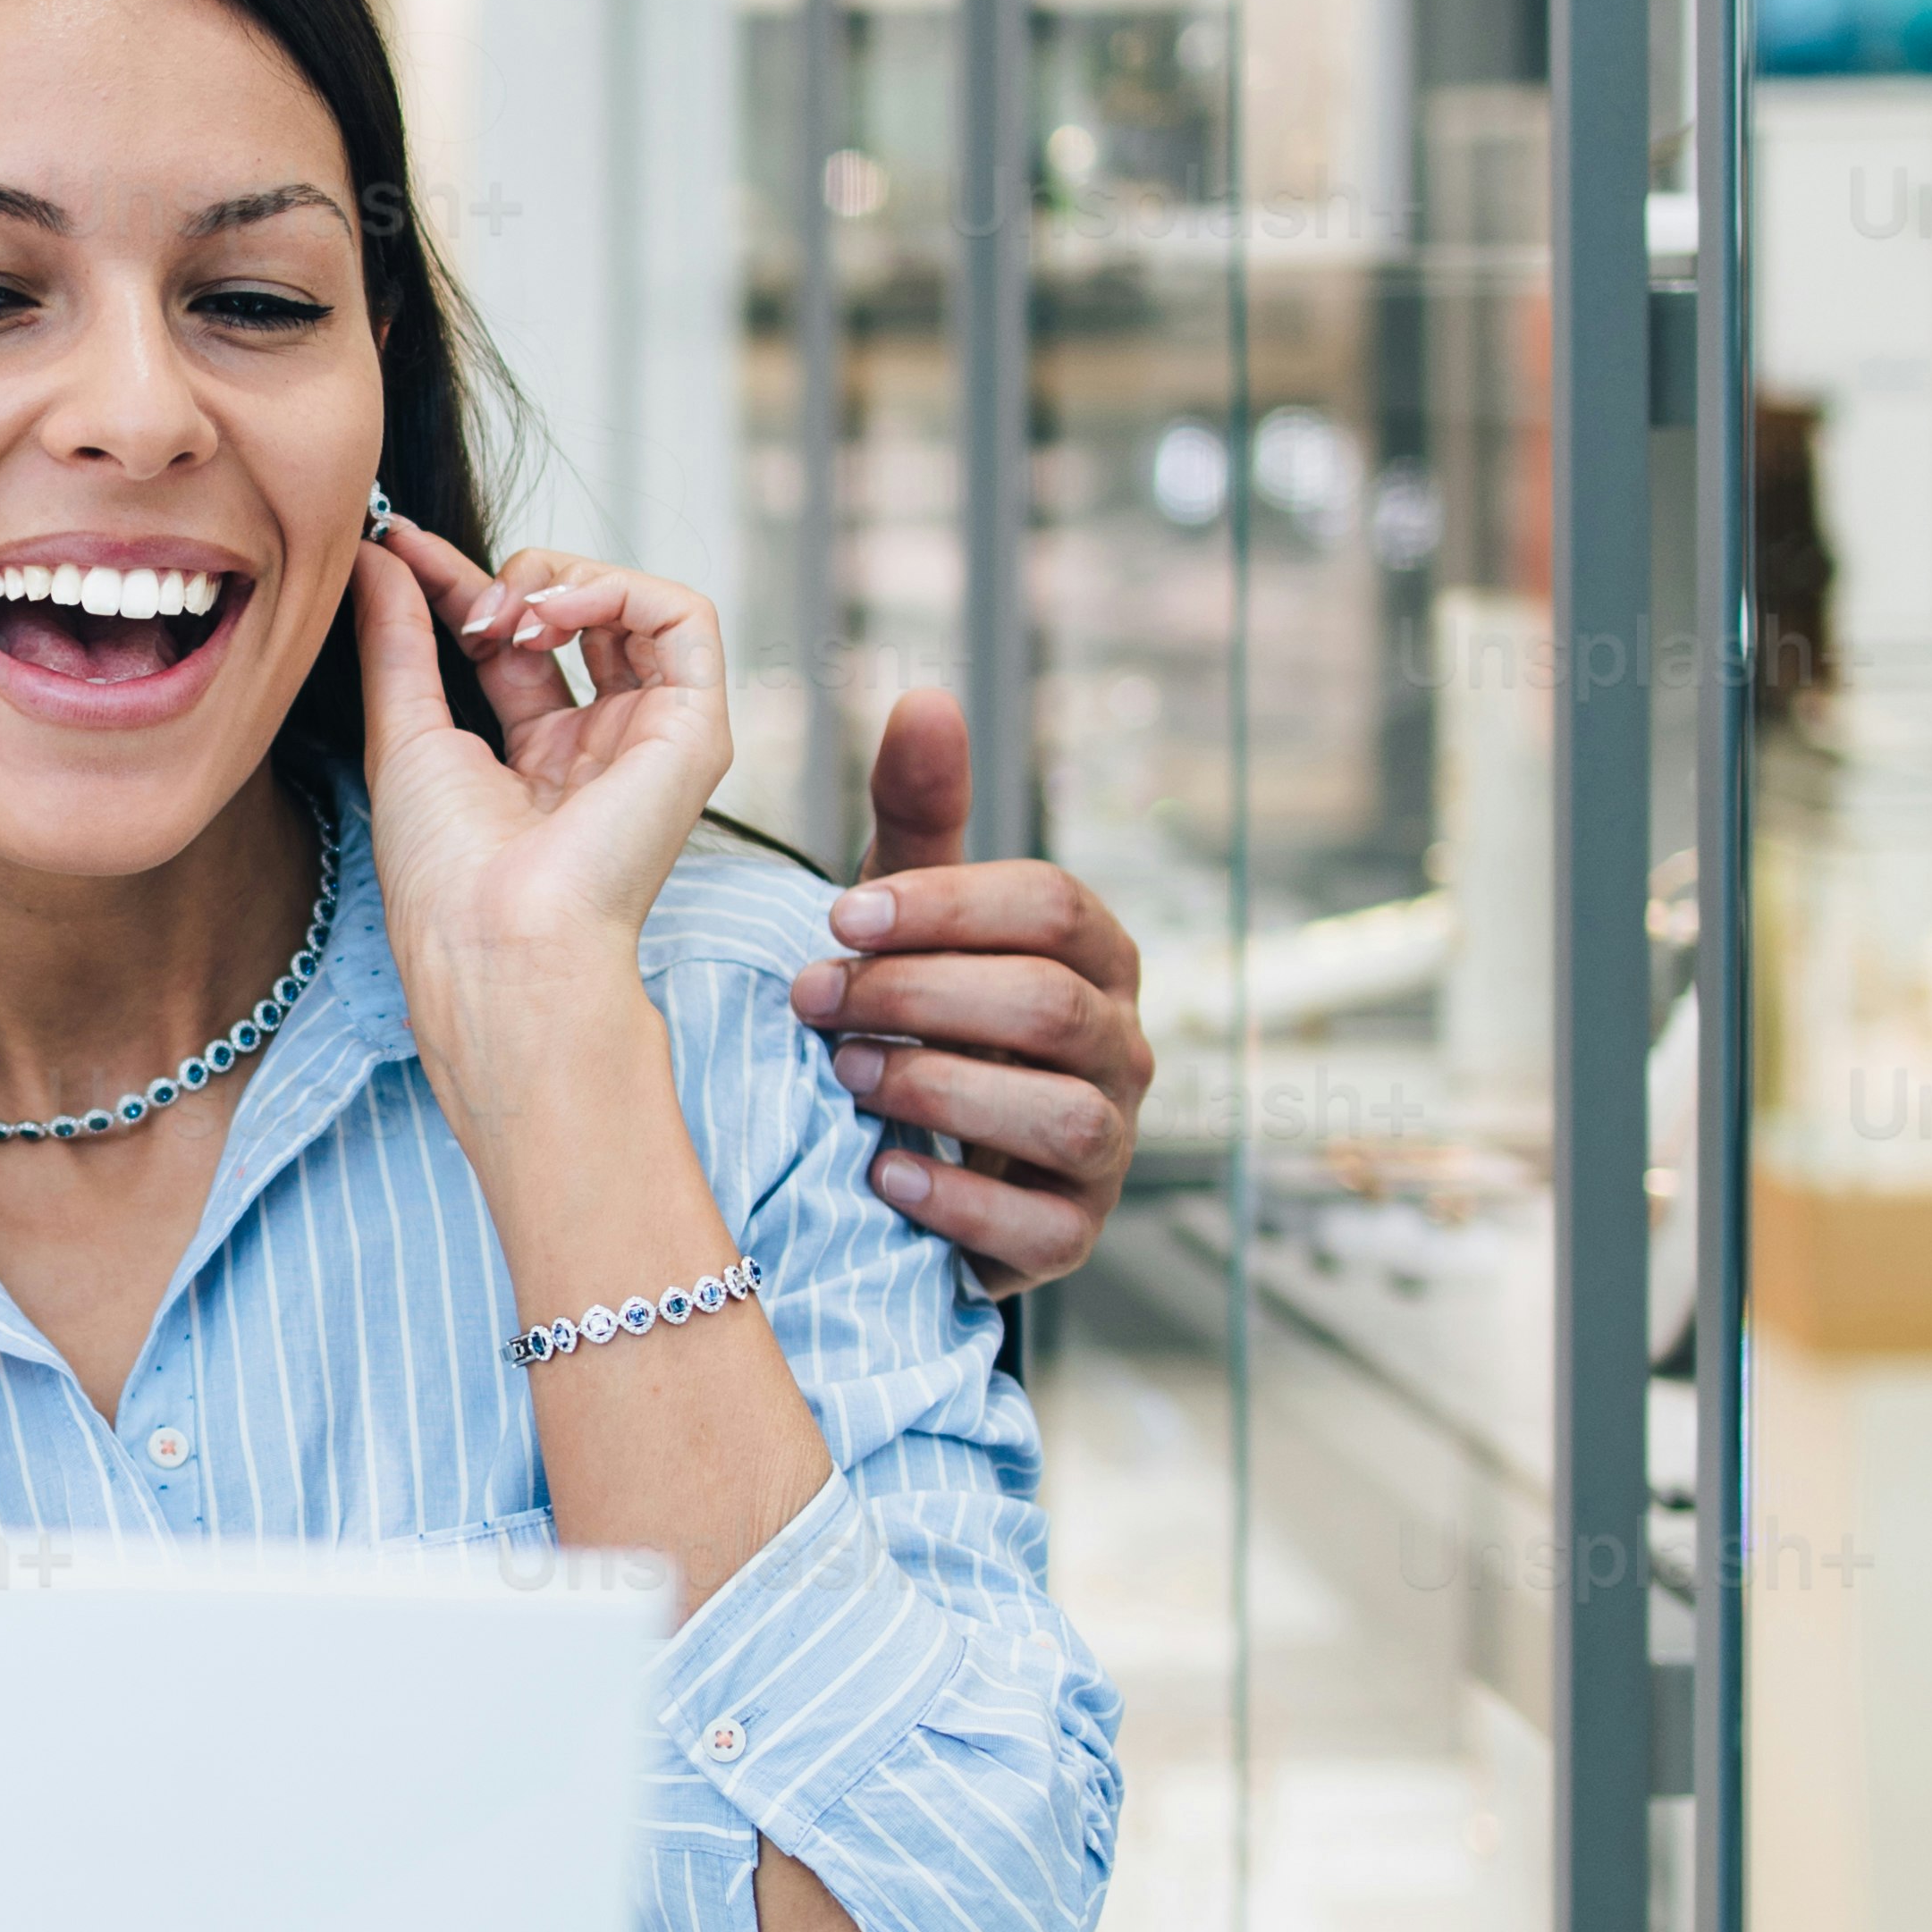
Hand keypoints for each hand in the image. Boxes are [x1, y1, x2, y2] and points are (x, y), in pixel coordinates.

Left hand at [354, 519, 734, 1151]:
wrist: (496, 940)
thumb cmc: (445, 873)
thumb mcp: (404, 731)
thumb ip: (398, 636)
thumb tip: (380, 555)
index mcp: (538, 757)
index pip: (512, 640)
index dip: (459, 584)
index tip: (400, 547)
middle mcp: (602, 744)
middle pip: (576, 616)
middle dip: (515, 579)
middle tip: (468, 607)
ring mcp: (652, 737)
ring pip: (637, 604)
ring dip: (566, 579)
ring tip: (511, 613)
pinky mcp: (695, 732)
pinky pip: (686, 617)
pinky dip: (620, 588)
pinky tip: (556, 612)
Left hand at [789, 690, 1152, 1291]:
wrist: (920, 1148)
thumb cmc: (921, 1009)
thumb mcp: (911, 911)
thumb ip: (920, 813)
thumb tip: (924, 697)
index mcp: (1095, 953)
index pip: (1051, 905)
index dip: (944, 905)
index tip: (840, 916)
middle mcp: (1120, 1045)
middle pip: (1048, 1004)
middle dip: (919, 996)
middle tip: (811, 998)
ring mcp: (1108, 1145)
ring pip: (1061, 1113)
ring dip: (940, 1089)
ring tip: (844, 1077)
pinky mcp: (1074, 1234)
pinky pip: (1043, 1226)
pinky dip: (961, 1201)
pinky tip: (882, 1176)